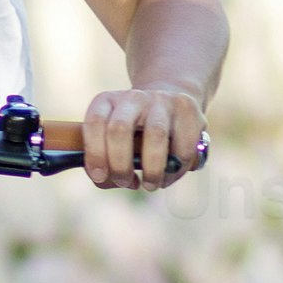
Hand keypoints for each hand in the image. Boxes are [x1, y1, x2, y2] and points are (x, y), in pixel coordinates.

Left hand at [82, 82, 207, 190]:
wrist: (169, 108)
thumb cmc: (135, 136)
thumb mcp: (113, 144)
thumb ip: (104, 164)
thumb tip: (107, 179)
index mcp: (107, 102)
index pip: (95, 122)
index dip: (95, 153)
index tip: (100, 176)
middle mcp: (133, 97)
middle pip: (120, 128)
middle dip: (120, 165)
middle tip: (125, 182)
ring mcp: (161, 100)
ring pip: (156, 134)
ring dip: (152, 169)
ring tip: (151, 185)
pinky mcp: (187, 108)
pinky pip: (183, 144)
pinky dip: (177, 168)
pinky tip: (170, 174)